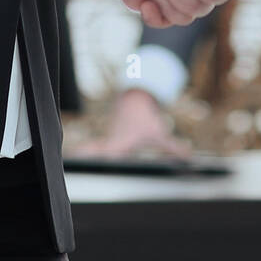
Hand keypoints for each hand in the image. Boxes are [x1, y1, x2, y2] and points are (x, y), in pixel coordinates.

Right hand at [64, 89, 191, 159]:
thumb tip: (189, 157)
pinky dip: (87, 152)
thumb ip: (173, 147)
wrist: (136, 97)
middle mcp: (112, 141)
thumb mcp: (160, 133)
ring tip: (70, 164)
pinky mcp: (107, 138)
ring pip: (94, 150)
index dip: (99, 159)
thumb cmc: (147, 118)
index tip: (88, 162)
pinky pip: (95, 148)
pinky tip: (78, 157)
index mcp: (122, 143)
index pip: (108, 154)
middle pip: (95, 152)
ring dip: (84, 156)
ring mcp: (108, 139)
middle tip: (72, 163)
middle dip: (85, 158)